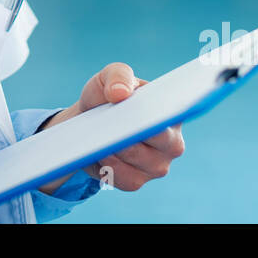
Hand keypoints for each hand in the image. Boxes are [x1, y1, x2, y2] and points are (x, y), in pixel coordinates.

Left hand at [35, 62, 184, 194]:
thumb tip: (120, 92)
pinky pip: (127, 179)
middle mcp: (172, 143)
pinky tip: (100, 155)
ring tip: (101, 137)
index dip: (158, 114)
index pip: (172, 116)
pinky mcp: (136, 181)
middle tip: (112, 123)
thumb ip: (118, 76)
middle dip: (134, 131)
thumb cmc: (104, 98)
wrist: (85, 124)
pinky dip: (111, 168)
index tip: (143, 111)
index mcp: (172, 113)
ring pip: (140, 160)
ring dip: (118, 149)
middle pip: (160, 141)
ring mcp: (156, 166)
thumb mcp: (108, 77)